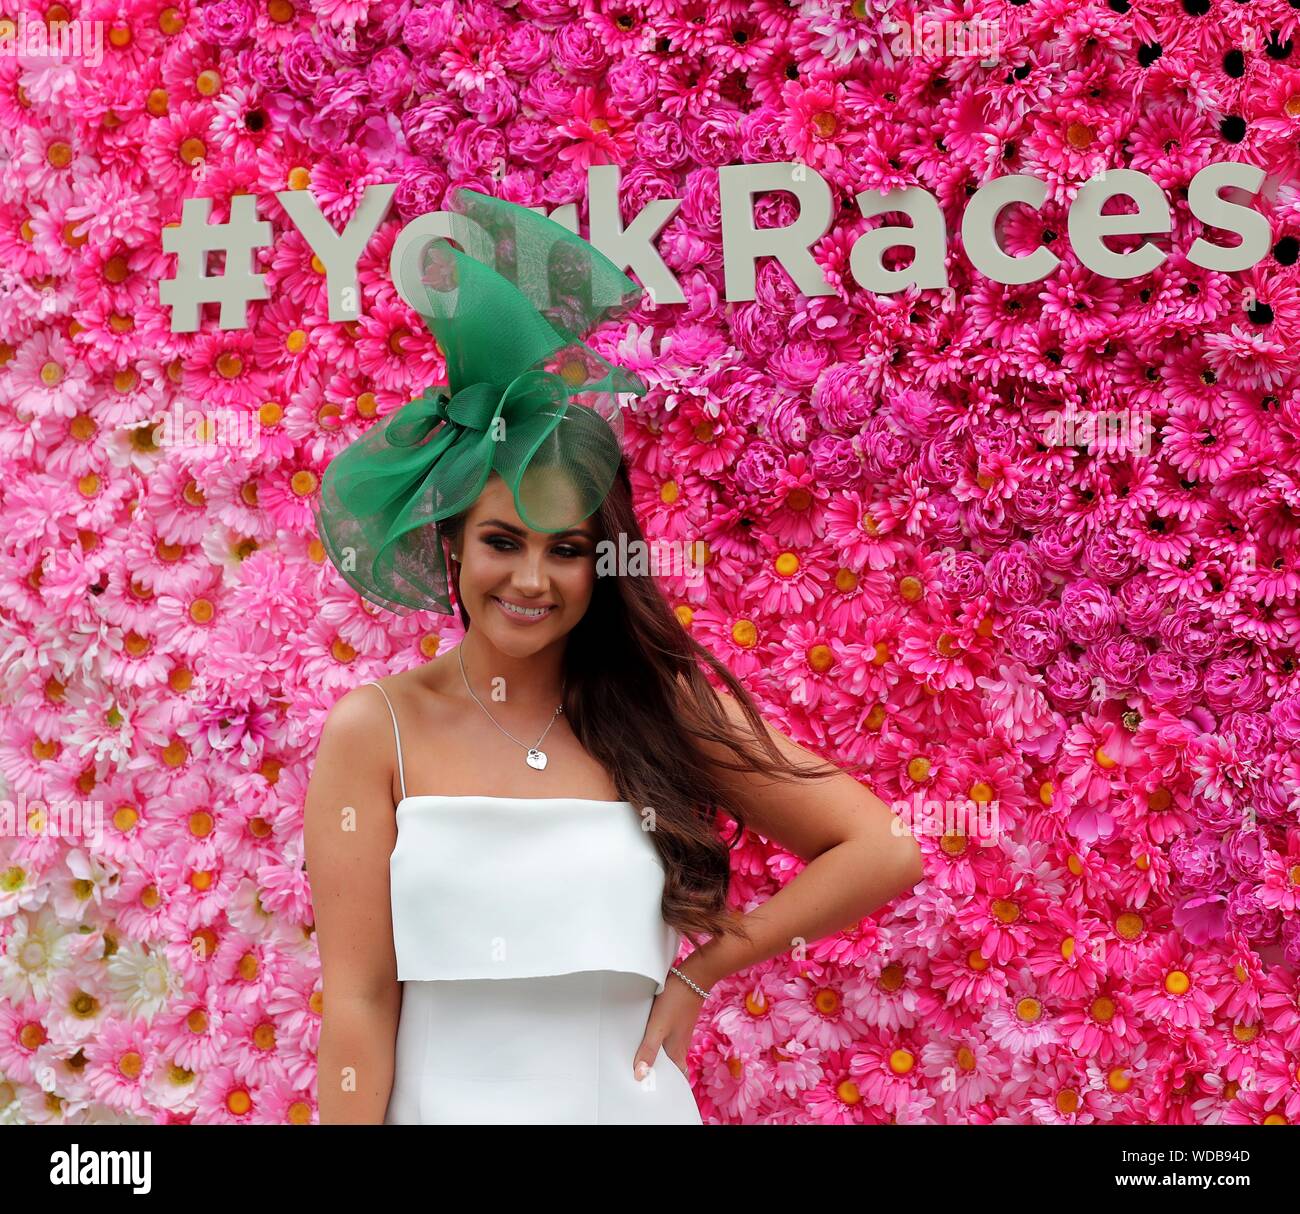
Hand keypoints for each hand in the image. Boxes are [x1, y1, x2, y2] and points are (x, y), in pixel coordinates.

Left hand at [633, 966, 708, 1081]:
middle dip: (657, 1075)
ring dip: (655, 1059)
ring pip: (666, 1054)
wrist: (693, 977)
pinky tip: (644, 1039)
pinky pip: (664, 1041)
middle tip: (639, 1081)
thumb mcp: (658, 1027)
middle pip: (669, 1068)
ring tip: (637, 1062)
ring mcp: (678, 1035)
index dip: (665, 1088)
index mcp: (678, 1054)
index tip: (650, 1095)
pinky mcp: (675, 1023)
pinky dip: (655, 1045)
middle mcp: (680, 1047)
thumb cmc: (676, 1001)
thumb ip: (649, 1050)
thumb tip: (640, 1076)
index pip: (676, 1081)